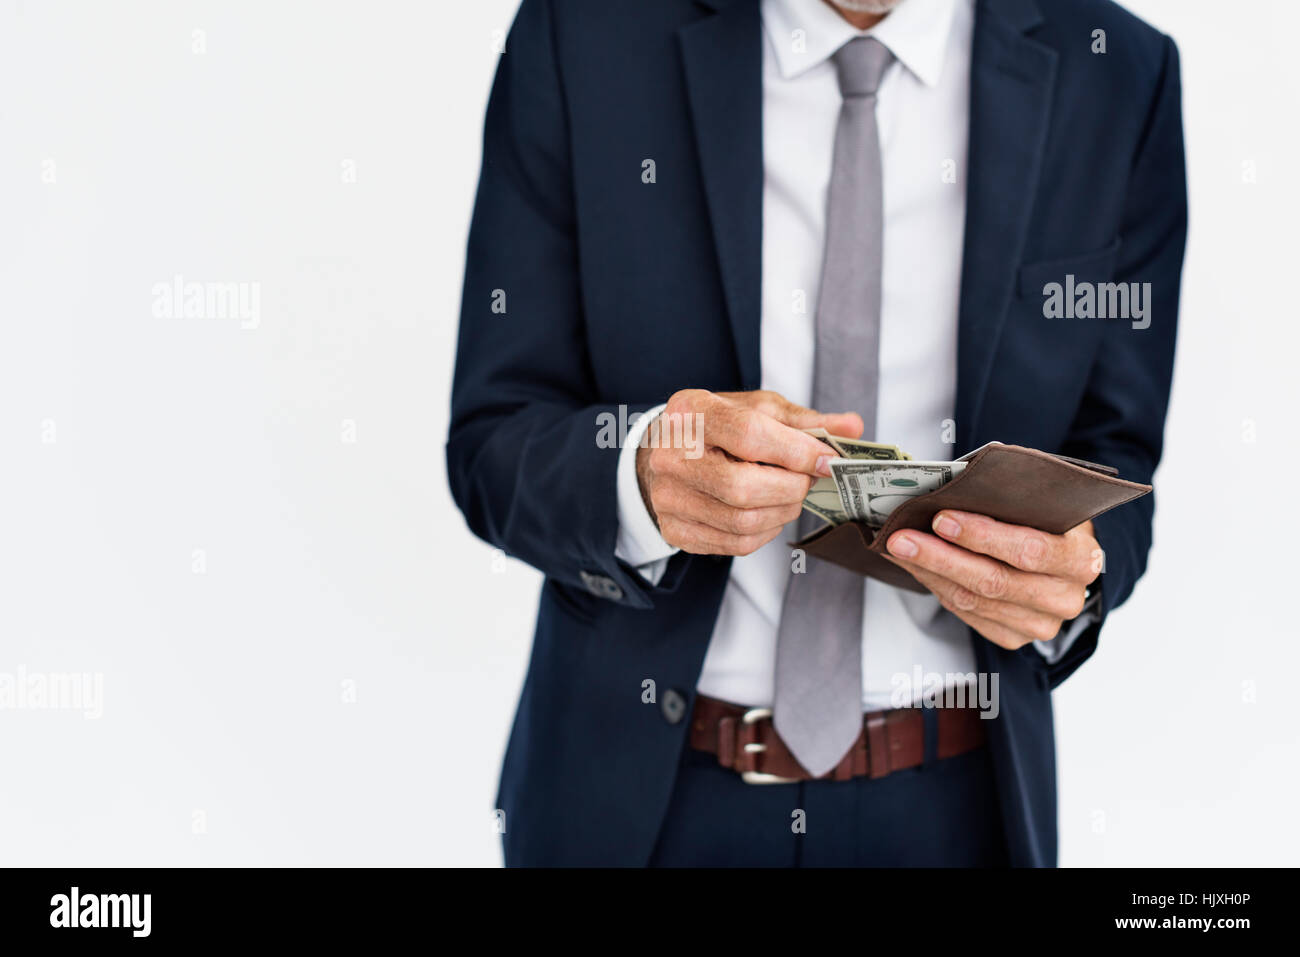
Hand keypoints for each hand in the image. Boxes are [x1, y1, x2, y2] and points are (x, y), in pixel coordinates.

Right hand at [636, 390, 861, 555]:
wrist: (667, 453)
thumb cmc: (720, 428)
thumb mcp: (758, 410)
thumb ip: (804, 421)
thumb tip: (853, 426)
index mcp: (691, 412)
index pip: (749, 434)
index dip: (797, 452)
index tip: (829, 460)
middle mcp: (670, 456)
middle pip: (743, 487)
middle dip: (791, 488)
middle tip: (808, 481)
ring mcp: (667, 498)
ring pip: (742, 522)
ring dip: (783, 513)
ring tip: (792, 495)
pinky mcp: (675, 531)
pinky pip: (735, 544)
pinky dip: (766, 532)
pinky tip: (770, 513)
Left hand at [884, 511, 1103, 648]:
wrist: (1065, 563)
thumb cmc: (1048, 524)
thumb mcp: (1044, 505)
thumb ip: (1012, 501)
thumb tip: (950, 490)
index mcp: (1081, 559)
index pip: (1030, 550)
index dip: (982, 536)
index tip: (941, 518)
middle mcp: (1066, 598)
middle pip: (994, 581)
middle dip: (941, 557)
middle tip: (903, 537)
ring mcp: (1040, 624)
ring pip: (974, 600)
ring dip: (929, 572)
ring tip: (899, 548)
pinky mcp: (1015, 638)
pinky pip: (966, 613)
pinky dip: (935, 586)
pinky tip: (916, 566)